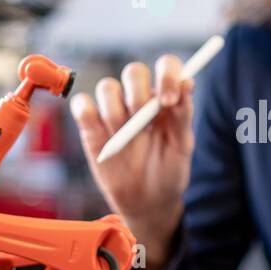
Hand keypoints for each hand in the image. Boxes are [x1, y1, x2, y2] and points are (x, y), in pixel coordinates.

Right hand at [71, 55, 194, 269]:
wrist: (146, 202)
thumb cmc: (169, 172)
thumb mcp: (182, 147)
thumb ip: (184, 115)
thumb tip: (188, 82)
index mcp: (165, 99)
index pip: (167, 66)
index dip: (167, 75)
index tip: (168, 100)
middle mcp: (139, 99)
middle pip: (134, 72)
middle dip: (138, 93)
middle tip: (144, 119)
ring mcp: (113, 111)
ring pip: (107, 87)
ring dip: (115, 111)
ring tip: (124, 138)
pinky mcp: (91, 126)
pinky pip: (82, 105)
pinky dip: (86, 112)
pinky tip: (101, 133)